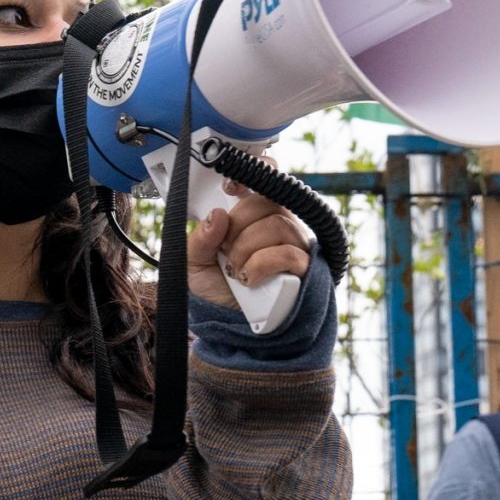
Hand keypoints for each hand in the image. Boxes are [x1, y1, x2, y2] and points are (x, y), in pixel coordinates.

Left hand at [187, 173, 310, 309]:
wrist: (231, 327)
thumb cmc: (216, 291)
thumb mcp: (194, 263)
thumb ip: (199, 238)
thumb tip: (217, 215)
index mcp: (252, 214)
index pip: (267, 176)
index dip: (257, 171)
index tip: (230, 187)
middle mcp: (277, 223)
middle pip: (267, 200)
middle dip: (238, 225)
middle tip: (225, 249)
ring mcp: (294, 243)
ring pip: (277, 225)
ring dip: (246, 249)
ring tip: (236, 270)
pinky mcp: (305, 267)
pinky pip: (287, 253)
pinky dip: (260, 266)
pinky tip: (249, 279)